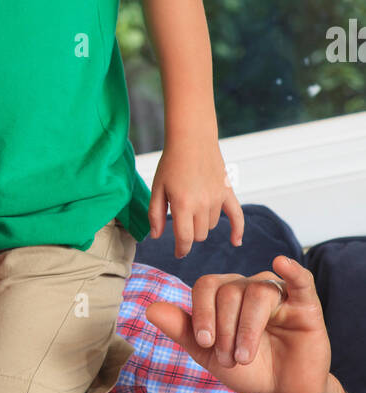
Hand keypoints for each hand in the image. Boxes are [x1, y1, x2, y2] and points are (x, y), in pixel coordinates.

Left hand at [145, 255, 331, 392]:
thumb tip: (149, 308)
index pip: (206, 286)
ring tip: (245, 358)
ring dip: (247, 329)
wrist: (280, 392)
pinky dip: (292, 270)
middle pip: (230, 291)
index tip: (205, 343)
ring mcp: (278, 293)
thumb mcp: (207, 353)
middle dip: (225, 329)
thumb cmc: (245, 369)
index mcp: (225, 292)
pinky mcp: (305, 305)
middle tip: (230, 359)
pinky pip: (300, 280)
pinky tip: (282, 263)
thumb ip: (182, 329)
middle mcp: (250, 286)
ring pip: (257, 293)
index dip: (202, 313)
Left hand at [148, 137, 243, 257]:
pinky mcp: (227, 192)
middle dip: (190, 234)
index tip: (178, 253)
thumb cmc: (171, 163)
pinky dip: (238, 230)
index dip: (181, 250)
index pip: (185, 239)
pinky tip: (236, 242)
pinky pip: (237, 215)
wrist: (192, 139)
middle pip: (200, 235)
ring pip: (212, 225)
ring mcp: (217, 199)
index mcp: (183, 205)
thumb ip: (155, 214)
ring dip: (202, 224)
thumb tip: (156, 236)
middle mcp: (202, 204)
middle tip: (181, 222)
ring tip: (193, 207)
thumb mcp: (157, 188)